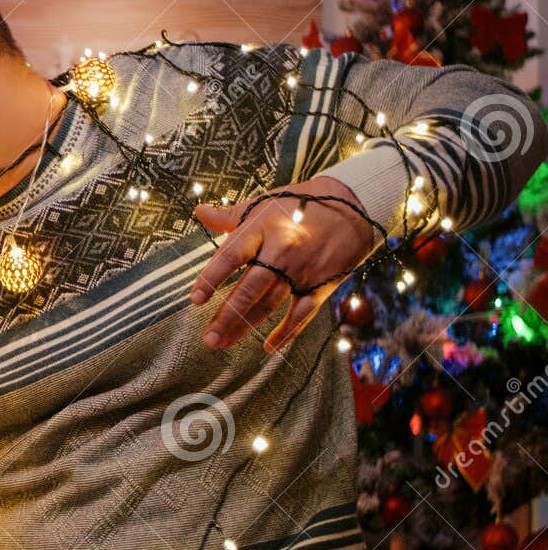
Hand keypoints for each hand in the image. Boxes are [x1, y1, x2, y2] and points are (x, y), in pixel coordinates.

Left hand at [190, 175, 377, 351]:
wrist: (354, 206)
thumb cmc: (303, 203)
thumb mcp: (265, 203)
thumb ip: (230, 216)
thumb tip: (201, 212)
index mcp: (263, 230)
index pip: (231, 257)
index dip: (211, 279)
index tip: (195, 299)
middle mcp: (281, 252)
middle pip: (250, 288)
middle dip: (227, 315)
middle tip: (208, 337)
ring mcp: (302, 271)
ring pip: (270, 304)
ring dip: (245, 326)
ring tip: (222, 342)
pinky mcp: (321, 285)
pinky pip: (302, 314)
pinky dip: (286, 332)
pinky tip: (268, 347)